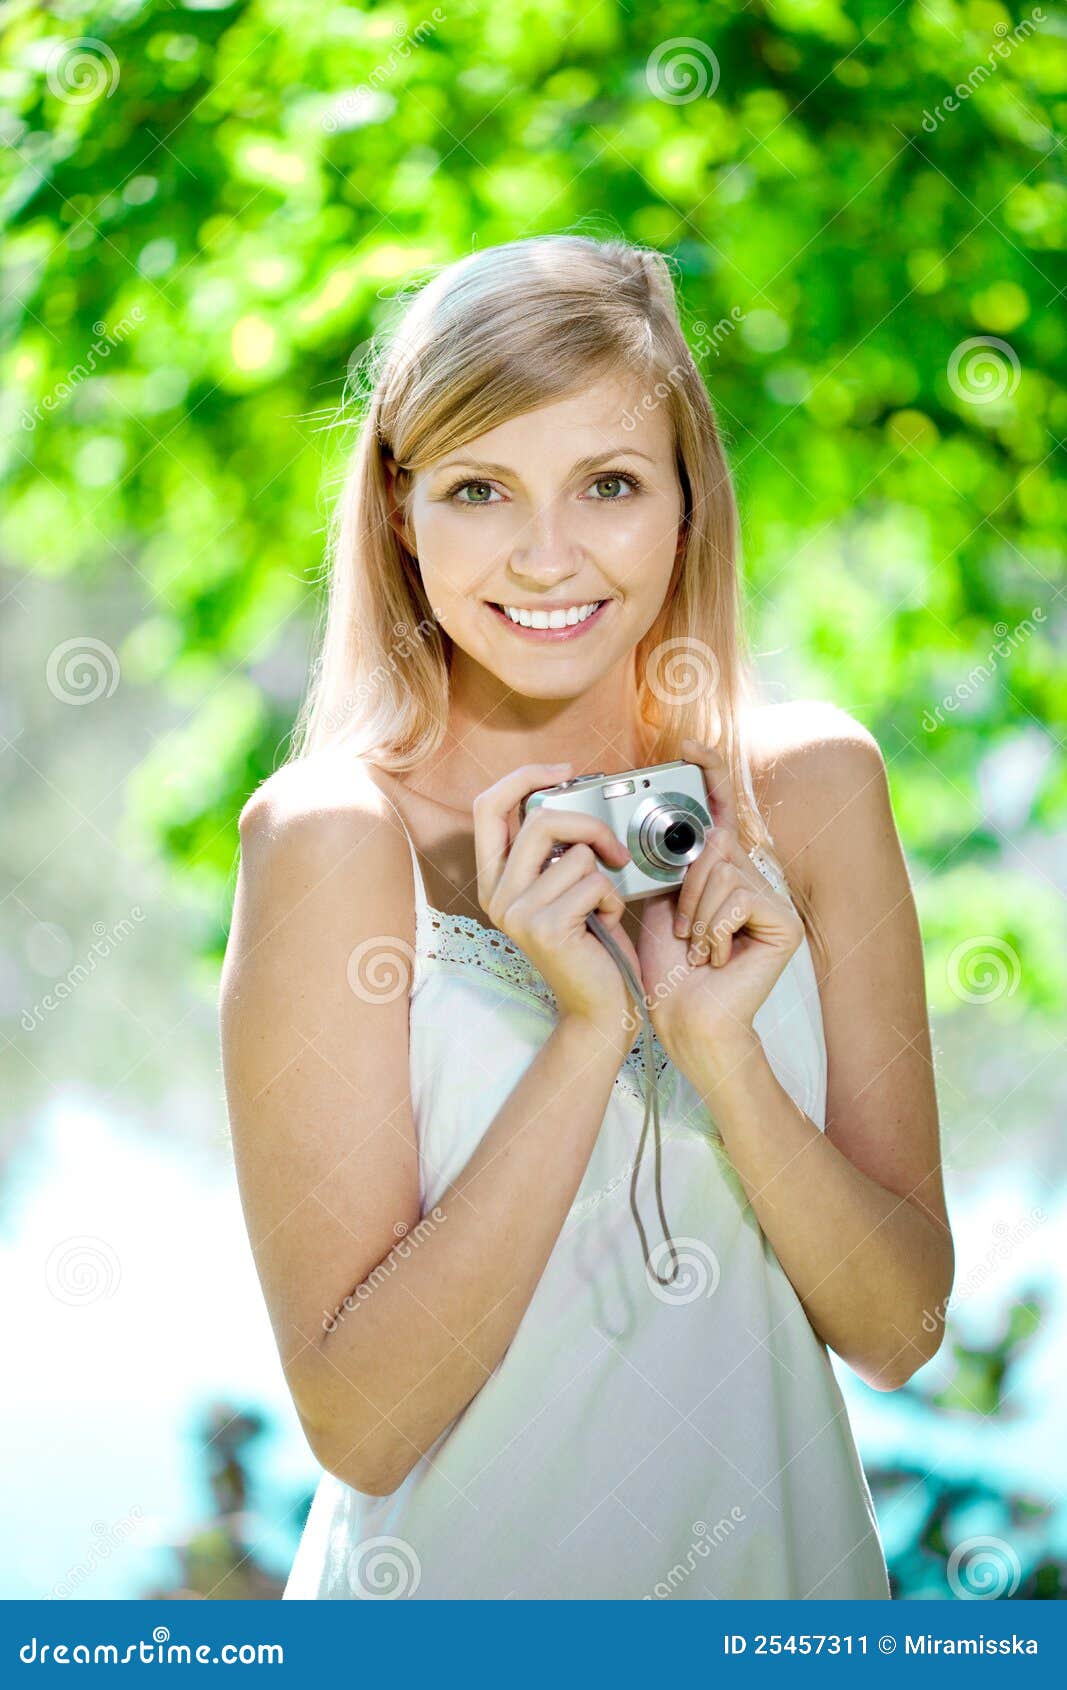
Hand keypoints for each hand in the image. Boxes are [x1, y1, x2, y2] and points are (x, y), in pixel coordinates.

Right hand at [473, 762, 644, 1058]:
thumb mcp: (564, 887)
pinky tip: (604, 924)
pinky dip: (612, 899)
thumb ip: (554, 848)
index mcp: (495, 879)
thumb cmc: (592, 944)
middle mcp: (496, 895)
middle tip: (614, 850)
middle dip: (591, 825)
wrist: (601, 1008)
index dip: (524, 777)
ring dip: (605, 876)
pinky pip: (593, 883)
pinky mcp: (543, 927)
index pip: (487, 806)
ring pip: (576, 854)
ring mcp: (515, 912)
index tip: (564, 771)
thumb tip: (569, 792)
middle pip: (540, 819)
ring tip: (602, 906)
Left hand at [635, 737, 804, 1060]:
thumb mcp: (656, 900)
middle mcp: (751, 876)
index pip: (720, 811)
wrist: (684, 1018)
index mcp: (721, 869)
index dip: (711, 773)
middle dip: (685, 886)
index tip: (690, 745)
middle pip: (716, 843)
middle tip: (681, 929)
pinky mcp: (785, 920)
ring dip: (696, 914)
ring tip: (698, 947)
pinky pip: (738, 896)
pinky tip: (718, 956)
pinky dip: (715, 928)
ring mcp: (771, 898)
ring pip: (723, 871)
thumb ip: (667, 859)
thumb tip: (666, 816)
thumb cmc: (666, 966)